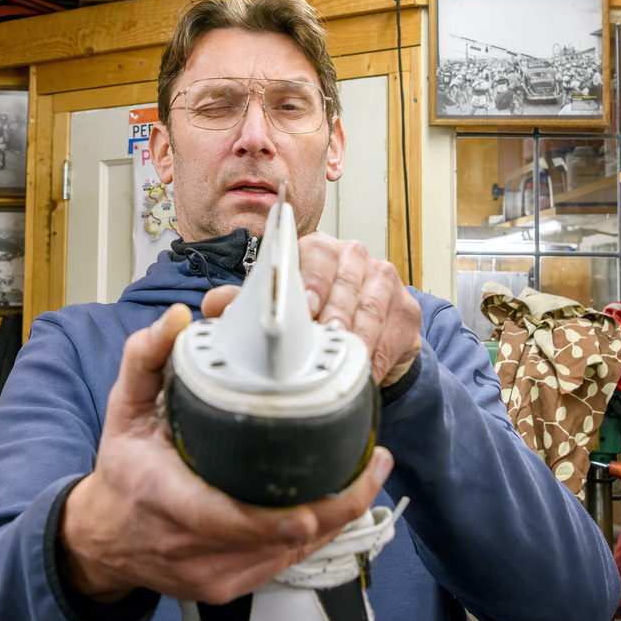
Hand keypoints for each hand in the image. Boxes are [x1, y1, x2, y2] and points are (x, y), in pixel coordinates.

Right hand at [59, 303, 393, 604]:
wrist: (104, 539)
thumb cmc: (122, 471)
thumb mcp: (123, 409)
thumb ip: (146, 359)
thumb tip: (178, 319)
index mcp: (162, 497)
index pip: (219, 517)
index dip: (268, 521)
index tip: (308, 512)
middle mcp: (187, 545)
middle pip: (270, 540)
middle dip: (331, 508)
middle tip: (372, 465)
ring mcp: (211, 574)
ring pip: (287, 555)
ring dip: (335, 519)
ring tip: (370, 473)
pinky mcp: (228, 587)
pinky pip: (284, 564)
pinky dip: (317, 535)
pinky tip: (342, 504)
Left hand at [202, 233, 421, 386]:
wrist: (361, 336)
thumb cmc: (312, 315)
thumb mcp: (276, 307)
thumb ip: (243, 304)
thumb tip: (213, 306)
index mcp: (317, 250)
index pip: (315, 253)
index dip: (311, 279)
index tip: (307, 306)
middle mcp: (353, 258)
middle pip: (346, 280)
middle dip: (335, 312)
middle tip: (326, 336)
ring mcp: (384, 281)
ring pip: (372, 306)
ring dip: (358, 334)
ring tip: (345, 355)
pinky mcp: (406, 310)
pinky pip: (394, 332)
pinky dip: (379, 354)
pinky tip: (367, 370)